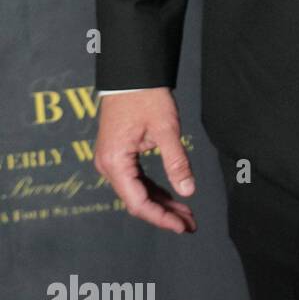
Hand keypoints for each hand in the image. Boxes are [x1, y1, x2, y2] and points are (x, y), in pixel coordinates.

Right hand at [94, 88, 197, 233]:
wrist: (131, 73)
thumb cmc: (146, 96)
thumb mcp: (166, 129)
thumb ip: (176, 162)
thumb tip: (188, 191)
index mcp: (115, 162)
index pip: (138, 202)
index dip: (161, 217)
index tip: (182, 225)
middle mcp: (108, 165)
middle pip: (137, 200)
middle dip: (164, 214)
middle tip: (190, 224)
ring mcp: (111, 161)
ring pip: (138, 191)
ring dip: (161, 203)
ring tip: (186, 214)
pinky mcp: (119, 155)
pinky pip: (136, 179)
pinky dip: (154, 189)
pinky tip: (173, 197)